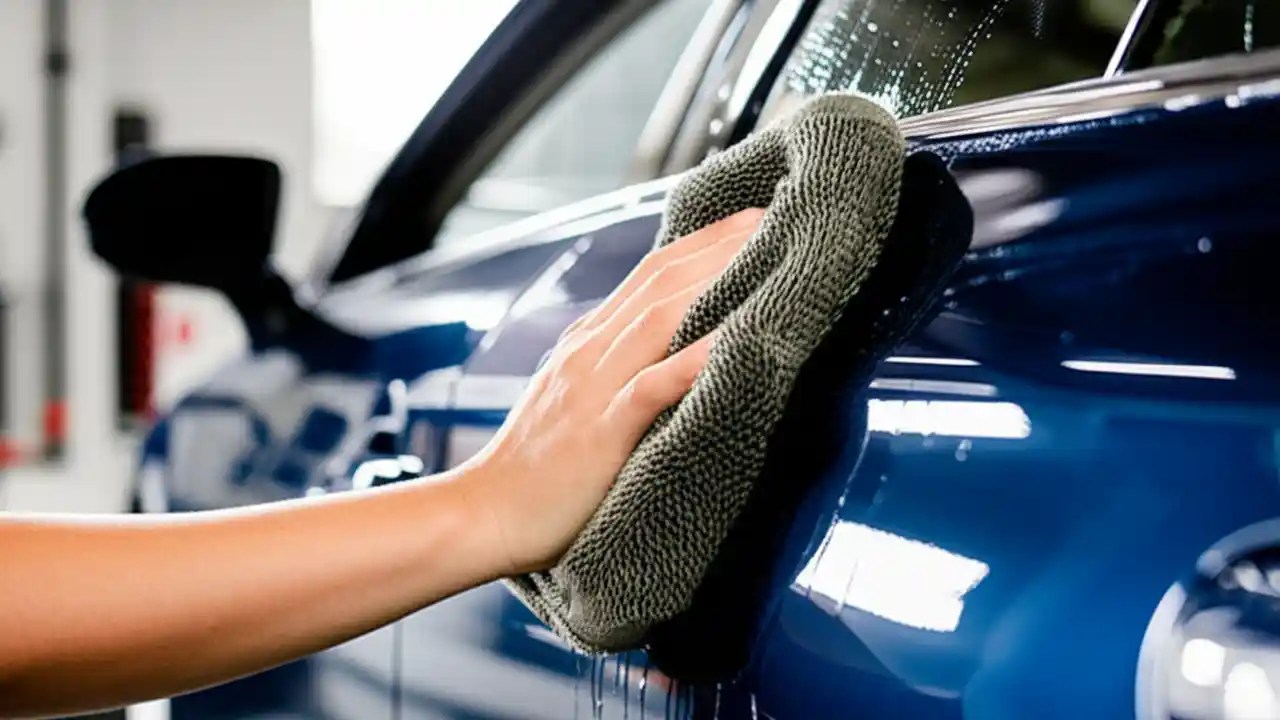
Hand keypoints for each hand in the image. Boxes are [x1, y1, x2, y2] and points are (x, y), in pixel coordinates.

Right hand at [463, 208, 764, 574]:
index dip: (704, 240)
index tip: (754, 219)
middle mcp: (589, 351)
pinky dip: (693, 361)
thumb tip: (668, 349)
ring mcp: (593, 388)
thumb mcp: (577, 400)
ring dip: (716, 283)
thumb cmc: (537, 467)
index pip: (651, 272)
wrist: (485, 513)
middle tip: (779, 221)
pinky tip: (731, 342)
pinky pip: (652, 387)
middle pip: (662, 281)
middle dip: (721, 247)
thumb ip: (616, 369)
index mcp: (587, 342)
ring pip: (659, 318)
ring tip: (767, 258)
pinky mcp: (600, 432)